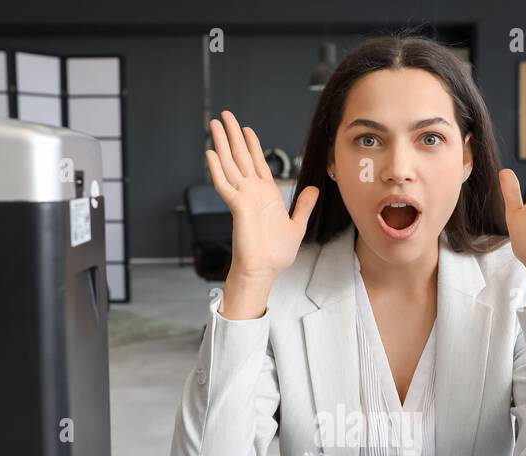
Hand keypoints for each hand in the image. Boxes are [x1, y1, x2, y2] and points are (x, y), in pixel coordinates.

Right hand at [206, 110, 318, 282]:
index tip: (247, 129)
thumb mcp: (297, 225)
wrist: (265, 270)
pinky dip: (217, 169)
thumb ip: (304, 205)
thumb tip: (314, 189)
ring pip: (230, 164)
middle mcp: (252, 192)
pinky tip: (211, 153)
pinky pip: (224, 184)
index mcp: (266, 194)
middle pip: (240, 156)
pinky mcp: (237, 207)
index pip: (257, 163)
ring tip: (215, 125)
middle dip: (233, 135)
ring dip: (222, 144)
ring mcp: (243, 197)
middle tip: (225, 116)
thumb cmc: (276, 253)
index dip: (252, 145)